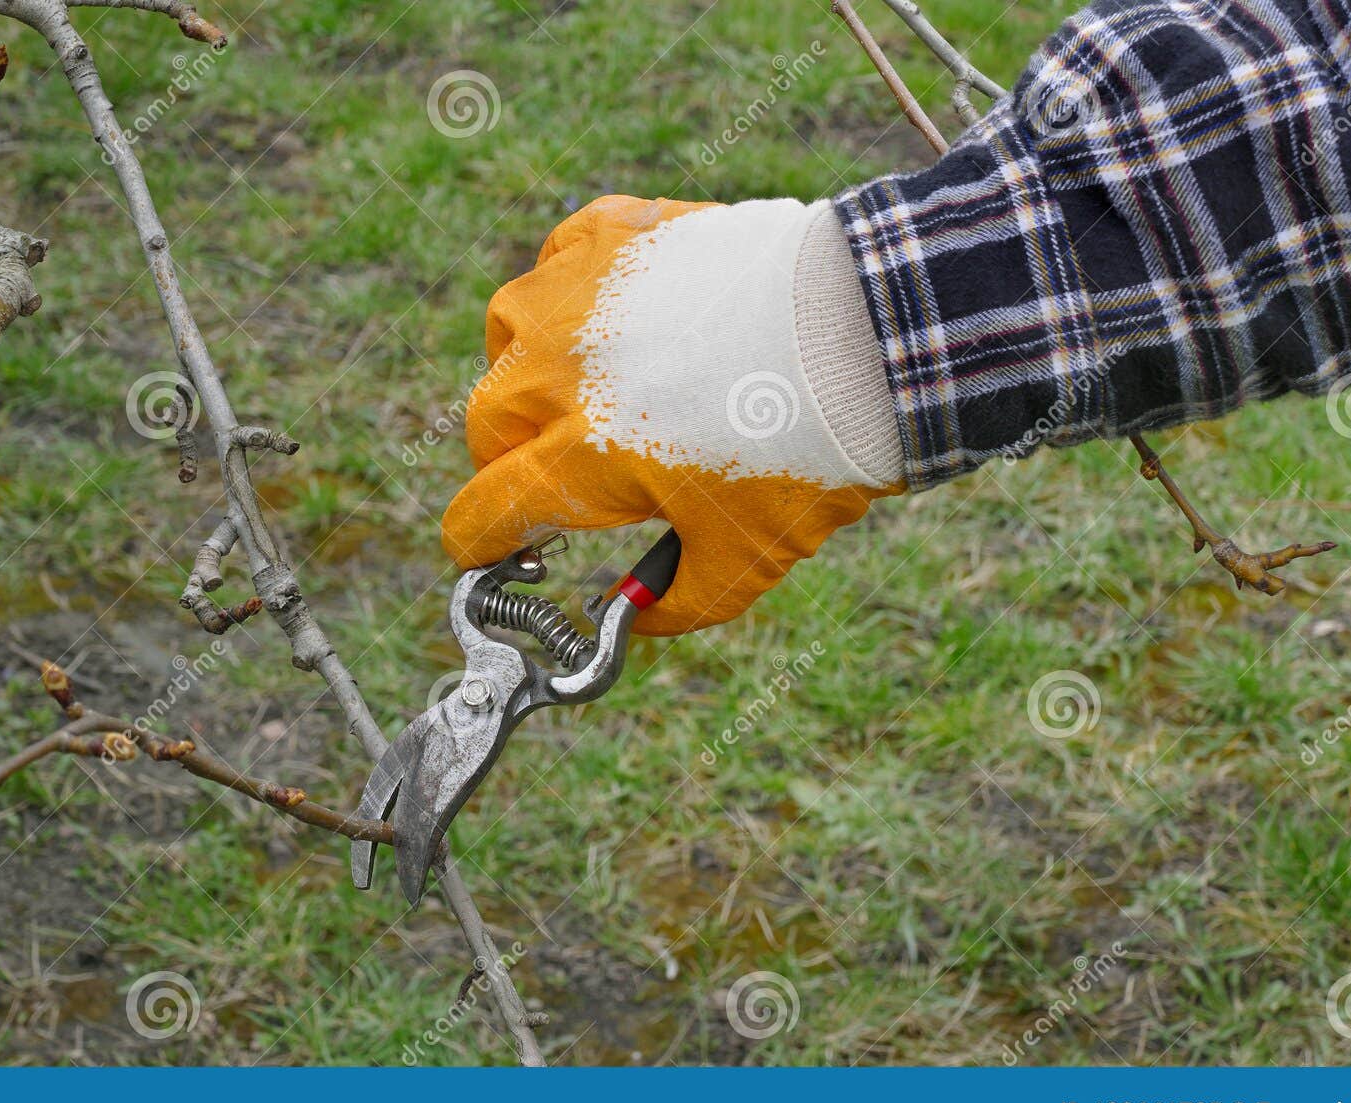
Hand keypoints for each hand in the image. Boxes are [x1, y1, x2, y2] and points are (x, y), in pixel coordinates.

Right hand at [442, 195, 902, 634]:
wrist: (871, 332)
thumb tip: (633, 623)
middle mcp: (564, 371)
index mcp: (583, 457)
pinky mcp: (619, 232)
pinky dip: (565, 290)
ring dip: (524, 371)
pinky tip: (605, 315)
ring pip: (507, 335)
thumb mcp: (741, 561)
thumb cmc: (807, 452)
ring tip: (575, 386)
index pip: (485, 512)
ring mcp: (584, 293)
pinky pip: (556, 258)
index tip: (491, 552)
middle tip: (553, 472)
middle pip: (486, 424)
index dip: (479, 544)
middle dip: (507, 460)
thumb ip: (673, 606)